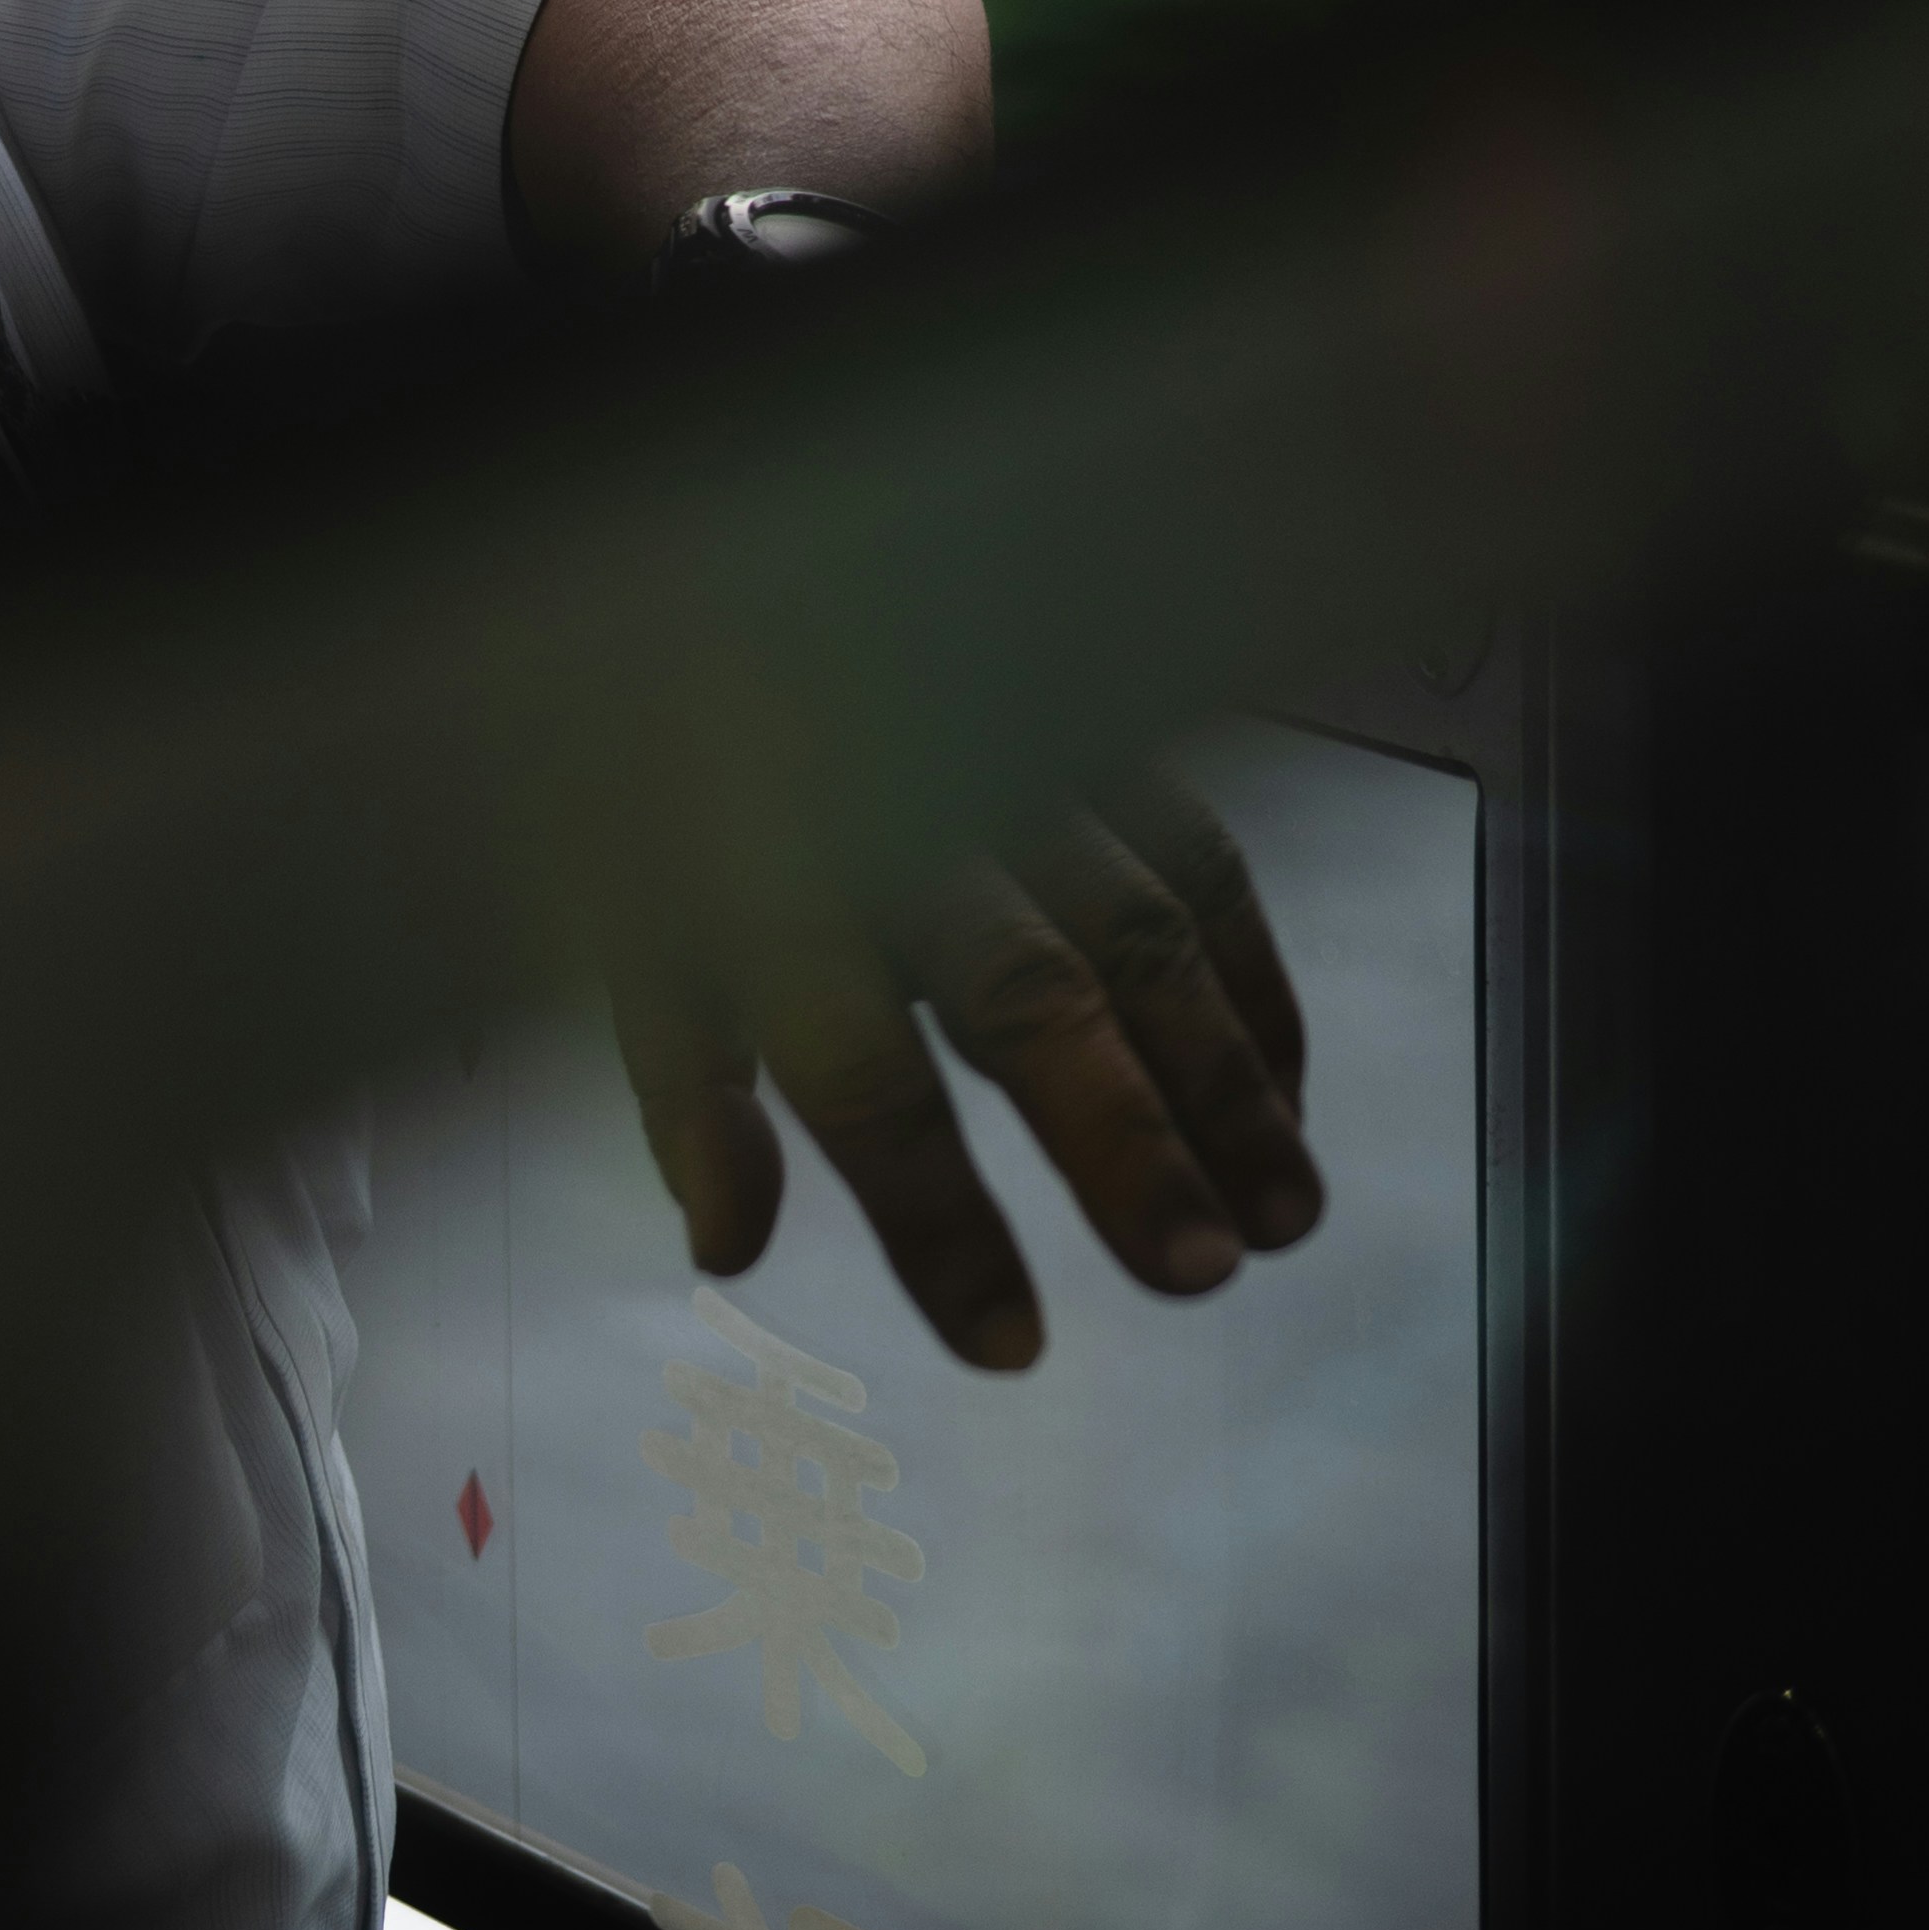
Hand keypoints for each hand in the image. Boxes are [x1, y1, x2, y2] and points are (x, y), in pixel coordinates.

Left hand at [611, 763, 1322, 1369]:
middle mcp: (905, 817)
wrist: (731, 580)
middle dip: (1116, 1135)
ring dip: (1223, 1075)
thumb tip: (728, 1247)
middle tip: (1197, 1271)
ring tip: (1284, 1219)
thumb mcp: (643, 922)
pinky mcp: (1093, 724)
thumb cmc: (692, 781)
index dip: (935, 1215)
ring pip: (1140, 922)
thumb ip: (688, 1088)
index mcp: (776, 884)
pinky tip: (1283, 1092)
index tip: (1010, 1349)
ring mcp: (1013, 761)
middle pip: (1025, 989)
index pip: (859, 1072)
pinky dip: (1252, 974)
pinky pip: (1198, 849)